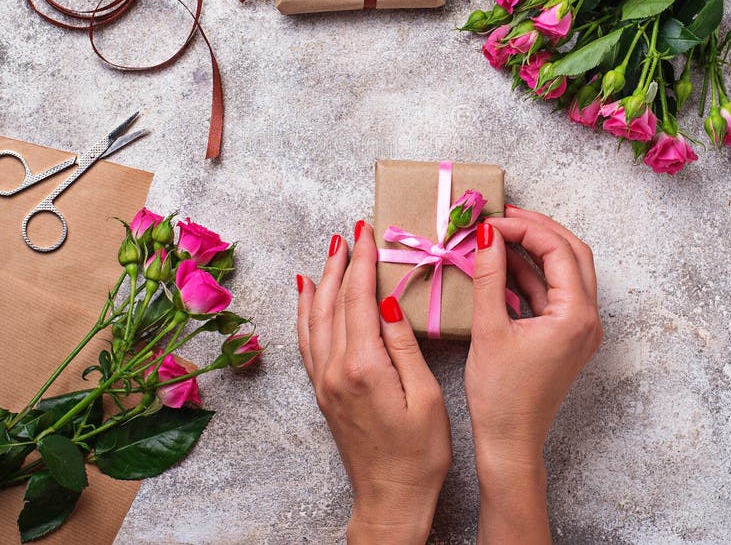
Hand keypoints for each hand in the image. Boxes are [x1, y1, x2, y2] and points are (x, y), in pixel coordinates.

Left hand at [296, 221, 451, 544]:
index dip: (361, 261)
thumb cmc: (419, 453)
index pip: (357, 298)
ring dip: (321, 280)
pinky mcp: (322, 390)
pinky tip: (305, 293)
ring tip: (330, 251)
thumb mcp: (425, 397)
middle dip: (341, 262)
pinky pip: (306, 340)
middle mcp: (335, 369)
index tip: (365, 231)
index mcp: (363, 367)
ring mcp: (323, 380)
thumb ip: (403, 346)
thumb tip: (390, 302)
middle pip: (332, 301)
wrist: (390, 499)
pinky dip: (304, 311)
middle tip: (351, 232)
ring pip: (314, 317)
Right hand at [465, 206, 601, 543]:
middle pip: (572, 254)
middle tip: (503, 216)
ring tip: (500, 236)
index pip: (557, 250)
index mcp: (576, 316)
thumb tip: (486, 235)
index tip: (489, 223)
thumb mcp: (489, 328)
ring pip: (565, 271)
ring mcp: (579, 329)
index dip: (524, 228)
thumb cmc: (500, 395)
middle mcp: (587, 319)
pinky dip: (532, 275)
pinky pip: (554, 293)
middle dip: (538, 230)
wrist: (509, 442)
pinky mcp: (565, 337)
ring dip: (535, 250)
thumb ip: (489, 276)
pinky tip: (503, 267)